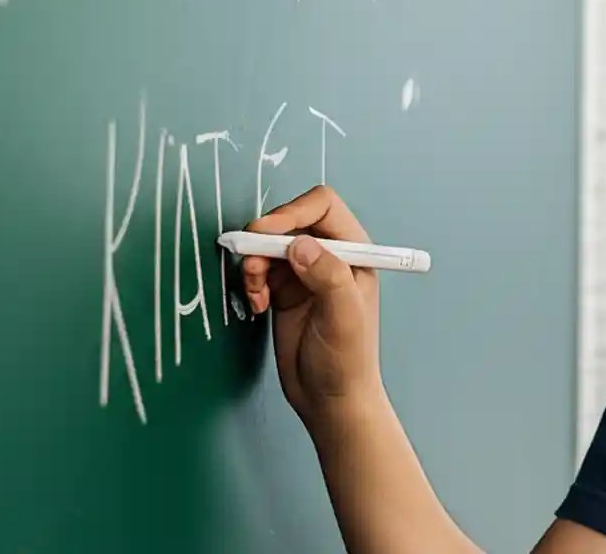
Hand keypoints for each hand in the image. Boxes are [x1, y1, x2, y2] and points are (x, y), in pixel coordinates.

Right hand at [243, 185, 382, 428]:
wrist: (329, 399)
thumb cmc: (347, 360)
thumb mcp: (343, 317)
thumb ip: (327, 277)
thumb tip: (299, 244)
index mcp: (355, 252)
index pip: (323, 207)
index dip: (293, 212)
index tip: (267, 233)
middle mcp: (330, 256)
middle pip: (290, 221)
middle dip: (266, 239)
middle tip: (250, 264)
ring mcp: (305, 272)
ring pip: (269, 245)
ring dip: (254, 263)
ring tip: (257, 294)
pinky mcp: (285, 290)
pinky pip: (259, 269)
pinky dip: (251, 281)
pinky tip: (258, 305)